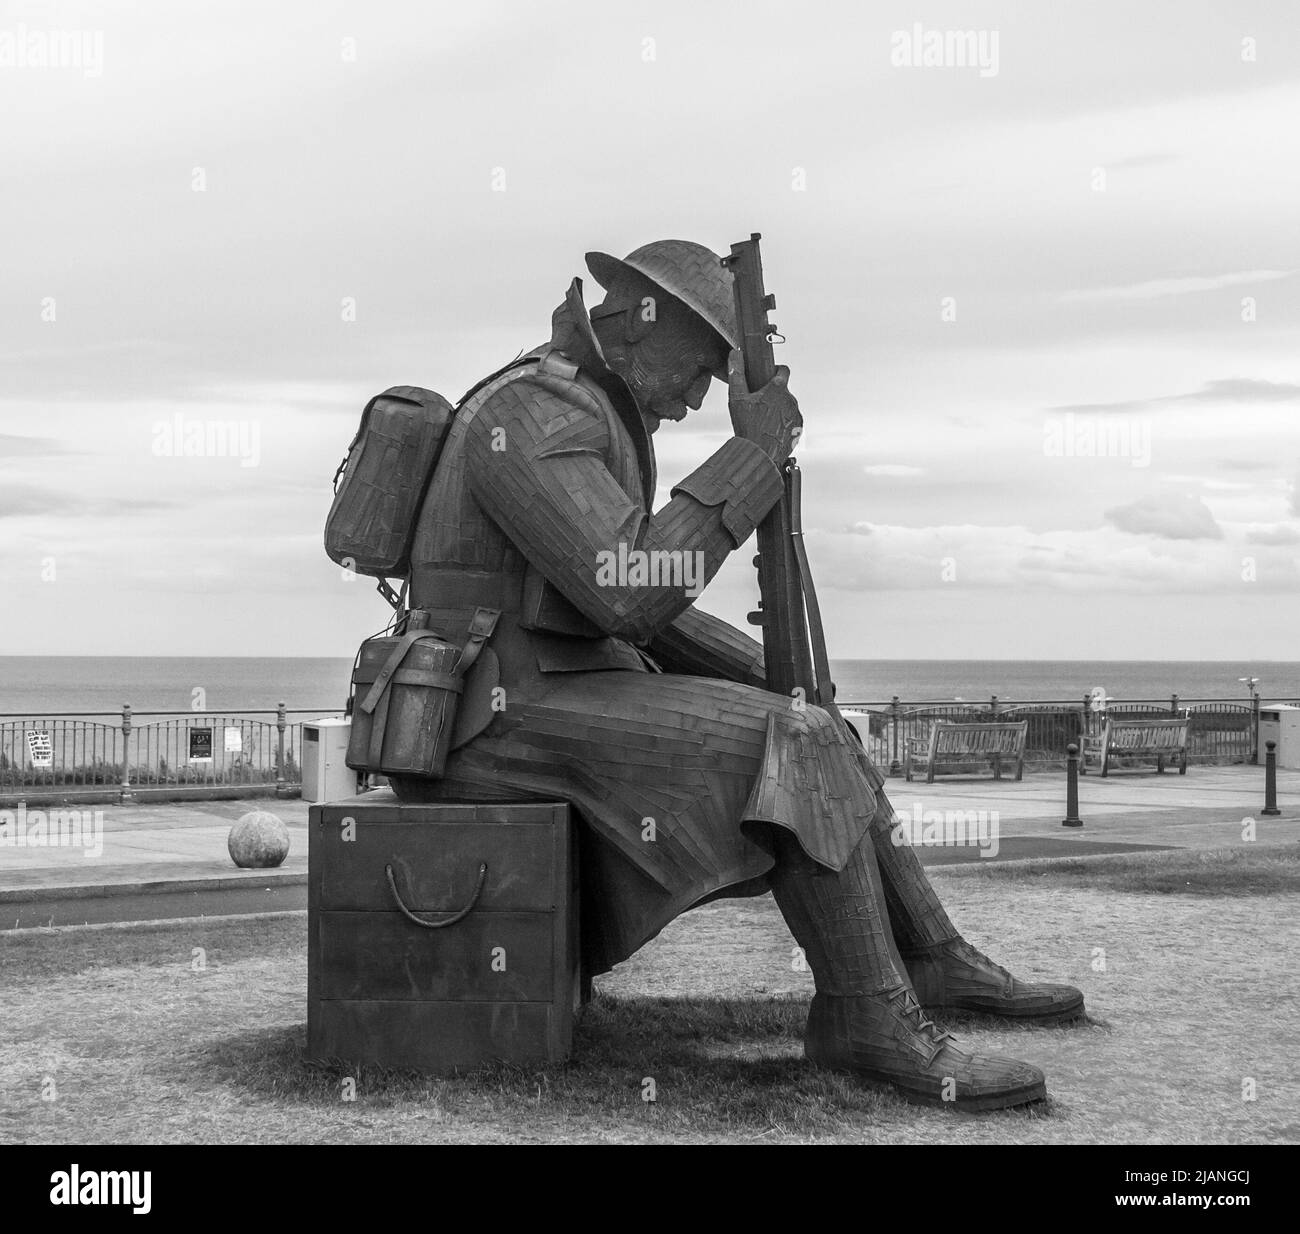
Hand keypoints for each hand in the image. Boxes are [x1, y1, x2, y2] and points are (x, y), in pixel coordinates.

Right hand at [727, 349, 802, 466]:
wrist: (760, 455)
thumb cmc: (748, 428)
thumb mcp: (737, 398)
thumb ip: (737, 373)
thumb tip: (735, 354)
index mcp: (778, 388)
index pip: (784, 369)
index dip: (775, 370)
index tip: (767, 376)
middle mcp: (791, 399)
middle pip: (783, 390)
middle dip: (772, 394)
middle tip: (757, 404)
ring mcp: (796, 414)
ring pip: (786, 405)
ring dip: (777, 409)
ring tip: (761, 420)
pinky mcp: (798, 428)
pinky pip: (790, 420)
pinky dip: (781, 422)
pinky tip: (768, 430)